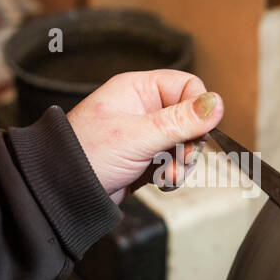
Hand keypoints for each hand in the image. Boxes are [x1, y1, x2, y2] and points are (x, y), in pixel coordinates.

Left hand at [65, 70, 223, 202]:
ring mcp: (144, 134)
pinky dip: (173, 174)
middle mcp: (143, 108)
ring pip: (184, 143)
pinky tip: (162, 182)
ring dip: (183, 162)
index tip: (198, 131)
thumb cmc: (87, 155)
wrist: (63, 193)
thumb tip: (217, 103)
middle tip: (182, 158)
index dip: (198, 108)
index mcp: (138, 89)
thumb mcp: (139, 135)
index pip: (187, 86)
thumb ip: (180, 121)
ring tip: (168, 176)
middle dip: (190, 143)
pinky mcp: (144, 158)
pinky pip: (173, 161)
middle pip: (190, 117)